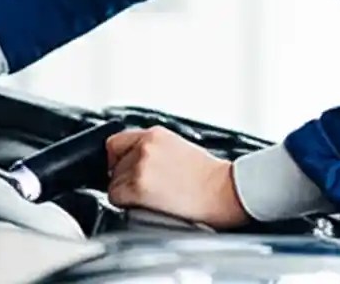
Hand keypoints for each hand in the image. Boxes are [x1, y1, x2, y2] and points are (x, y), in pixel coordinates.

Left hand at [105, 126, 250, 229]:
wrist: (226, 191)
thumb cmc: (211, 177)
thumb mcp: (178, 148)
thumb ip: (152, 150)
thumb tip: (132, 161)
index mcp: (155, 135)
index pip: (115, 143)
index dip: (118, 159)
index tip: (124, 170)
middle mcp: (145, 147)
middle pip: (113, 164)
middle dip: (124, 178)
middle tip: (147, 189)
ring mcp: (140, 166)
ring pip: (113, 183)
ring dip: (126, 193)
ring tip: (153, 198)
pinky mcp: (139, 187)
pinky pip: (116, 198)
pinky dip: (126, 204)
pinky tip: (147, 205)